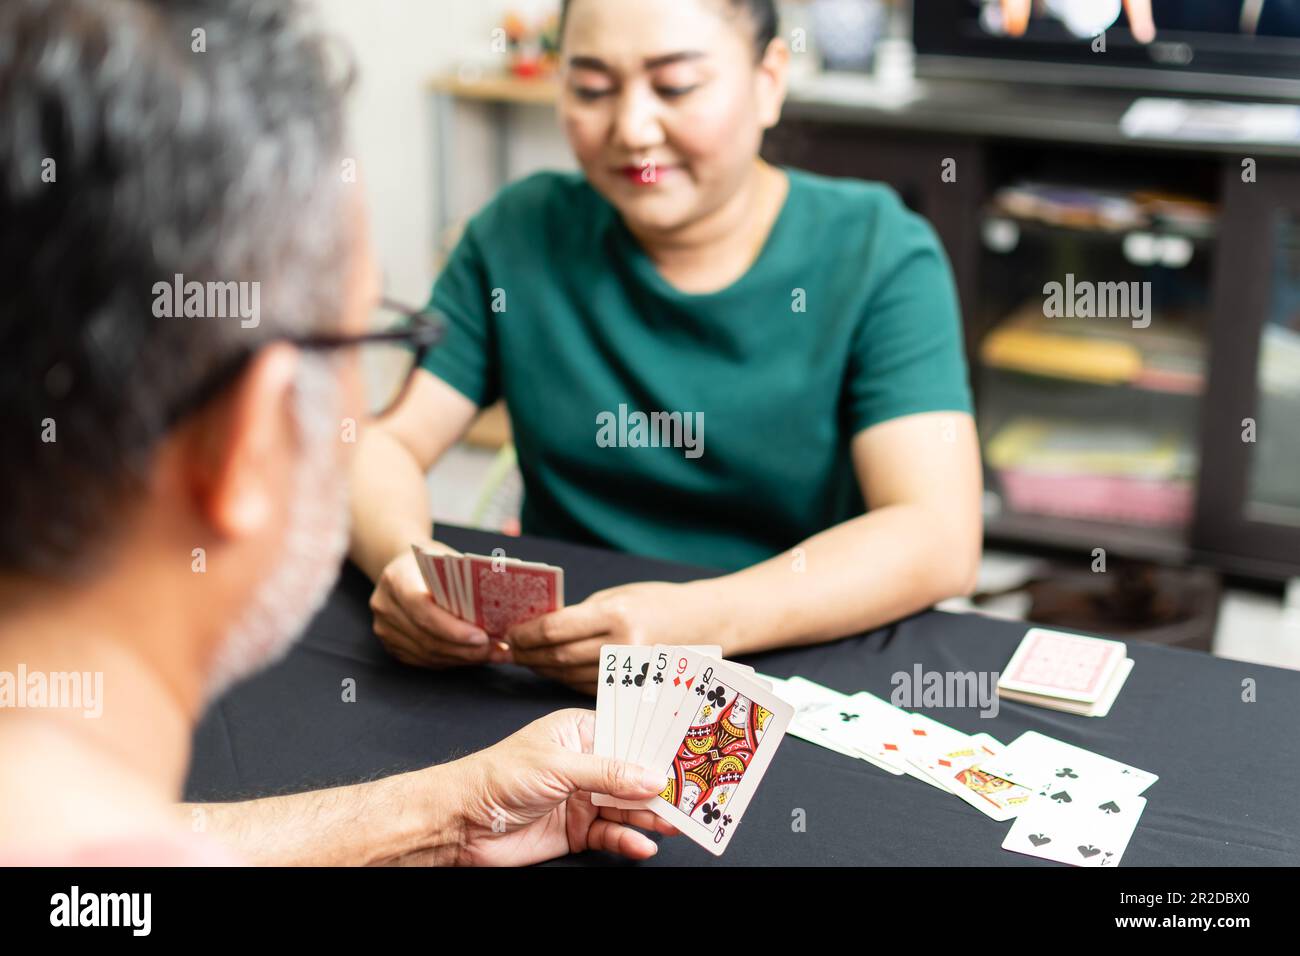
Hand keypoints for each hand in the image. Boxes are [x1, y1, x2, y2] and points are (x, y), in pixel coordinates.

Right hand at [369, 548, 508, 668]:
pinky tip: (474, 656)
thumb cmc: (431, 562)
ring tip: (492, 654)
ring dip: (463, 658)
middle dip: (465, 649)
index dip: (452, 629)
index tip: (482, 637)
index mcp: (396, 580)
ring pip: (428, 654)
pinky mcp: (392, 645)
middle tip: (496, 650)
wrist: (402, 568)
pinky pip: (425, 661)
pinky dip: (452, 660)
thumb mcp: (447, 561)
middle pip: (427, 638)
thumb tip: (500, 606)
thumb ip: (465, 582)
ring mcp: (385, 629)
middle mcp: (385, 607)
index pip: (423, 610)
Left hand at [455, 709, 675, 865]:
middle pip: (634, 775)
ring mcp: (583, 798)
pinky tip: (642, 845)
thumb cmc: (498, 776)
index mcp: (580, 732)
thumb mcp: (558, 765)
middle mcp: (586, 764)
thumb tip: (652, 776)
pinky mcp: (578, 830)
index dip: (658, 746)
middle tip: (693, 795)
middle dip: (662, 785)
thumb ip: (607, 773)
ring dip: (650, 816)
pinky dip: (628, 841)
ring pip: (628, 808)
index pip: (629, 736)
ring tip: (676, 825)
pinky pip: (612, 835)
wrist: (460, 822)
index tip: (690, 752)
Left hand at [507, 582, 700, 693]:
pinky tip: (553, 670)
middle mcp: (622, 647)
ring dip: (543, 669)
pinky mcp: (633, 689)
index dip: (526, 633)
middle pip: (559, 657)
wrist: (704, 621)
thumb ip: (581, 613)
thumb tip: (540, 626)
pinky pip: (587, 686)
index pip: (555, 629)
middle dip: (529, 654)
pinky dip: (565, 678)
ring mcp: (629, 673)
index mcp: (615, 616)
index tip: (510, 633)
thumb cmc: (658, 601)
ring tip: (527, 660)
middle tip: (510, 650)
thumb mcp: (617, 596)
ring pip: (569, 675)